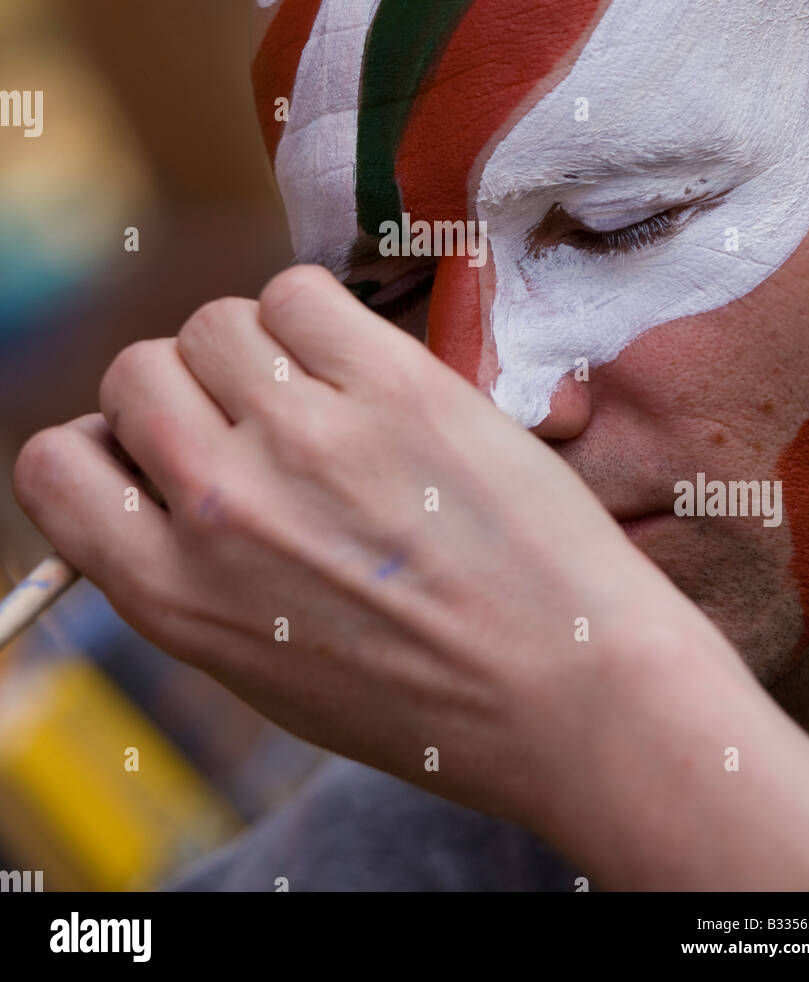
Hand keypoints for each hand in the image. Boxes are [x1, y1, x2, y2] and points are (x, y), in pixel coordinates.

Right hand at [12, 267, 689, 824]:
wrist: (571, 693)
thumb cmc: (426, 696)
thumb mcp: (261, 665)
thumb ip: (186, 568)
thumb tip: (149, 465)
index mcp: (174, 597)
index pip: (56, 465)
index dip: (104, 446)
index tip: (156, 452)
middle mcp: (221, 510)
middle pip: (136, 372)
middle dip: (187, 390)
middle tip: (261, 424)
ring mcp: (307, 438)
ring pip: (217, 321)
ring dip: (259, 351)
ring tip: (328, 402)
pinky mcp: (394, 385)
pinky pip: (300, 292)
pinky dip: (319, 319)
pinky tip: (365, 370)